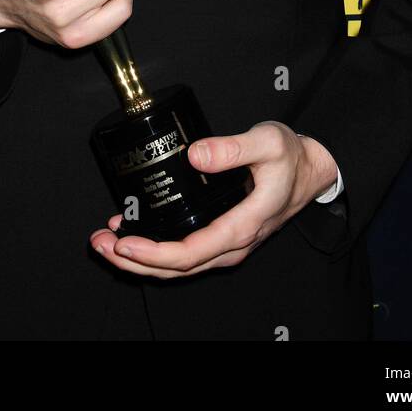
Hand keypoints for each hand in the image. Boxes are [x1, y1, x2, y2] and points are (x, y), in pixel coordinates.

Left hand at [89, 122, 337, 278]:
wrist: (311, 170)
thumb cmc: (291, 158)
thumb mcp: (268, 142)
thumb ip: (233, 148)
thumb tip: (195, 155)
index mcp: (242, 226)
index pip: (191, 252)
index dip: (154, 253)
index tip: (125, 241)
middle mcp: (232, 244)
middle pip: (177, 268)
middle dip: (133, 260)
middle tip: (100, 242)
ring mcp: (226, 244)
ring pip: (178, 266)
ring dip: (139, 258)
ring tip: (105, 240)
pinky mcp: (220, 237)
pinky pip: (184, 254)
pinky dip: (154, 250)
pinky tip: (131, 233)